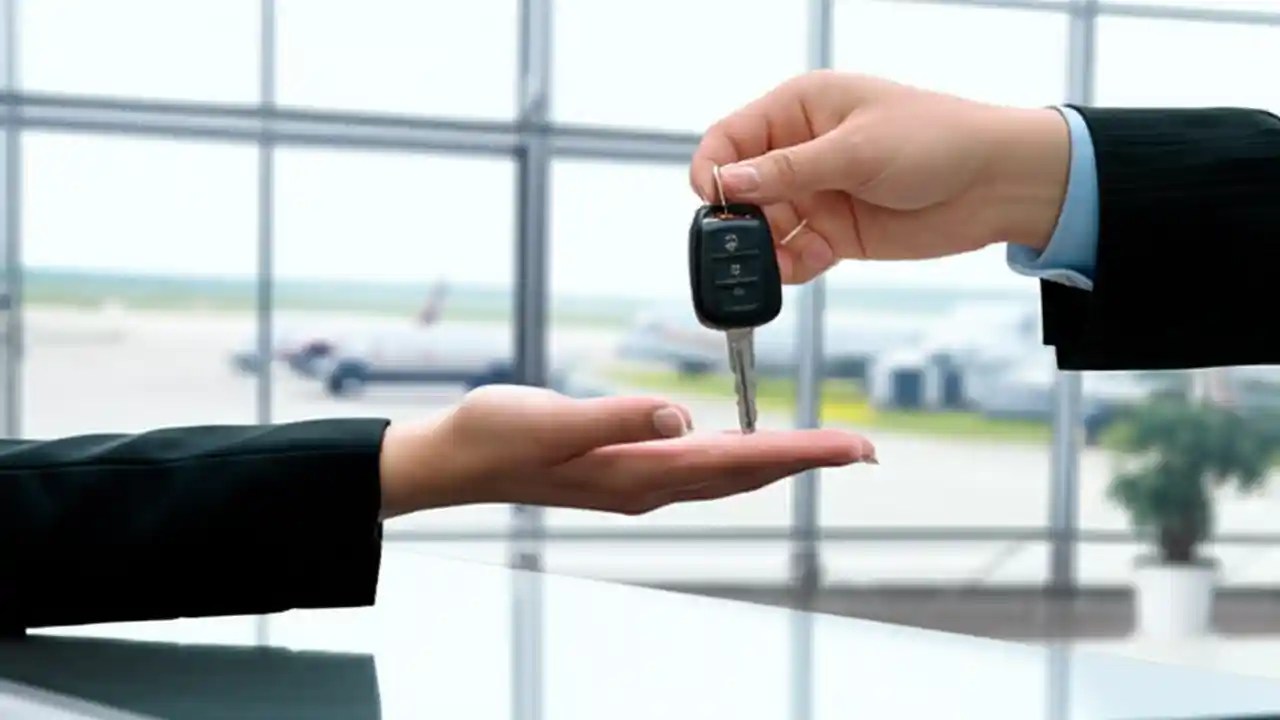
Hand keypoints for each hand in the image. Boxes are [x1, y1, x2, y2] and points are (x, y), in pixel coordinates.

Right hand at [377, 384, 874, 517]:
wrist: (459, 458)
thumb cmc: (499, 434)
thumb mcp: (554, 420)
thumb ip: (619, 419)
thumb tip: (683, 419)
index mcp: (641, 472)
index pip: (740, 461)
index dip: (802, 452)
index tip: (854, 446)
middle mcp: (650, 484)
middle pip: (748, 472)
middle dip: (808, 459)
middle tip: (864, 448)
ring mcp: (639, 480)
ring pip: (729, 472)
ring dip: (780, 460)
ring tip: (823, 448)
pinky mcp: (626, 467)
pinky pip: (702, 466)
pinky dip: (739, 454)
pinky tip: (746, 444)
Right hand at [690, 70, 1070, 283]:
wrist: (997, 184)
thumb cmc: (938, 139)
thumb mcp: (857, 150)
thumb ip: (789, 170)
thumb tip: (729, 181)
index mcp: (800, 109)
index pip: (730, 138)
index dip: (713, 169)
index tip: (713, 200)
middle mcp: (801, 151)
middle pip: (741, 189)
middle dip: (737, 219)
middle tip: (743, 243)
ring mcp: (817, 194)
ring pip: (764, 228)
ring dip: (763, 249)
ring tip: (781, 260)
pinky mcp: (835, 232)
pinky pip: (793, 253)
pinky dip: (790, 265)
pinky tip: (807, 262)